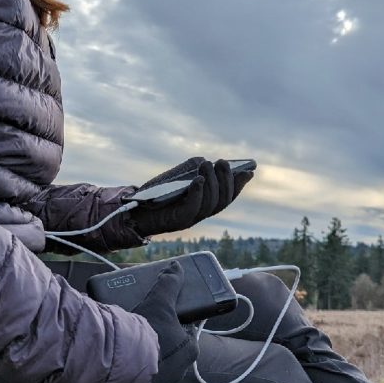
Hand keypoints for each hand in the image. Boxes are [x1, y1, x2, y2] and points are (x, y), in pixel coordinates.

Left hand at [126, 157, 253, 237]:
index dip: (239, 185)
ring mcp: (191, 218)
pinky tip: (197, 179)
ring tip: (208, 164)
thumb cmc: (157, 193)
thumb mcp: (178, 176)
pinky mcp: (179, 221)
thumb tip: (205, 161)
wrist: (134, 209)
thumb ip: (193, 169)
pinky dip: (198, 192)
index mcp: (204, 203)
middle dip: (226, 180)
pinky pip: (193, 208)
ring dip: (212, 182)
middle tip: (222, 162)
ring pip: (211, 204)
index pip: (227, 196)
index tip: (248, 171)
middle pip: (222, 200)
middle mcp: (201, 213)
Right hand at [130, 261, 198, 382]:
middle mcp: (180, 369)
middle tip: (144, 318)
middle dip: (159, 331)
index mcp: (190, 349)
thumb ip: (170, 283)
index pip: (187, 328)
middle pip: (170, 343)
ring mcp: (161, 381)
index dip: (175, 316)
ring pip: (156, 358)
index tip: (163, 309)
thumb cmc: (148, 334)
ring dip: (146, 347)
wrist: (123, 367)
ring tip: (131, 332)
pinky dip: (134, 360)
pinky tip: (123, 350)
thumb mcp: (160, 302)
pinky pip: (141, 370)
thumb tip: (177, 266)